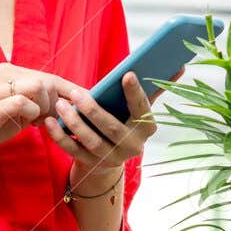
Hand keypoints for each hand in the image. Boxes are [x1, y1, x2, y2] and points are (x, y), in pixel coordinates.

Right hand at [0, 62, 70, 167]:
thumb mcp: (14, 113)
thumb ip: (36, 104)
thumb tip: (68, 104)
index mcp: (6, 72)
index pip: (48, 76)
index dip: (71, 90)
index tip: (90, 102)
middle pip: (47, 80)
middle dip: (57, 104)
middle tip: (50, 122)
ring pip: (38, 86)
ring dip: (45, 108)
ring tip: (38, 123)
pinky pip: (23, 103)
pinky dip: (33, 115)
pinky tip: (29, 125)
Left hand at [45, 69, 175, 190]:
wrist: (111, 156)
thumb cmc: (126, 121)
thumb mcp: (140, 109)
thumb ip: (154, 89)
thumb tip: (180, 66)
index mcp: (147, 128)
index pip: (142, 110)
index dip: (135, 93)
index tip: (126, 74)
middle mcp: (133, 146)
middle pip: (111, 128)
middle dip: (92, 110)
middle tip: (76, 93)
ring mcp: (111, 158)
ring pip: (91, 140)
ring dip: (73, 122)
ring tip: (60, 104)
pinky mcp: (90, 164)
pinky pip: (72, 150)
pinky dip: (59, 136)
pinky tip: (49, 121)